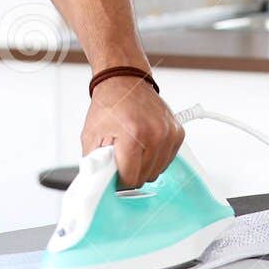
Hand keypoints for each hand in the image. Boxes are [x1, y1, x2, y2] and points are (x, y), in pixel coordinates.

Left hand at [81, 74, 184, 188]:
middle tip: (121, 157)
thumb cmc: (109, 106)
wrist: (124, 81)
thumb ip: (93, 164)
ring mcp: (168, 133)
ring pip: (157, 171)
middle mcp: (155, 134)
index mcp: (133, 135)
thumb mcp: (91, 135)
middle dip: (131, 172)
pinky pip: (167, 160)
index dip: (119, 180)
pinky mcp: (177, 133)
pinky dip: (156, 158)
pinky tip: (145, 145)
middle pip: (144, 177)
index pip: (130, 179)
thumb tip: (96, 186)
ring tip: (134, 149)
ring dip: (144, 166)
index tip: (114, 172)